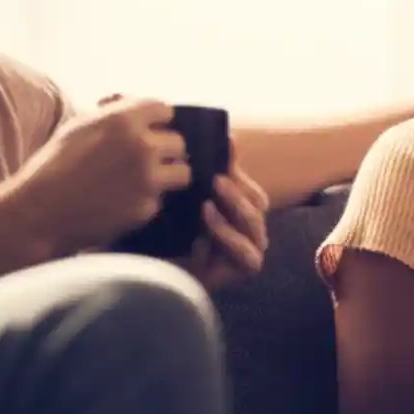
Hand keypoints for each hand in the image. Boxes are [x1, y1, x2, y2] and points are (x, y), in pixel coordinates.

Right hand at [7, 97, 191, 253]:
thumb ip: (110, 113)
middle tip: (149, 158)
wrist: (39, 213)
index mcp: (124, 120)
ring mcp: (148, 179)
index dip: (157, 120)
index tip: (152, 129)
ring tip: (147, 180)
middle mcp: (143, 146)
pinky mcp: (147, 208)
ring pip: (182, 171)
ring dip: (168, 174)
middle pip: (178, 141)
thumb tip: (126, 103)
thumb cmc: (52, 166)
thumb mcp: (78, 126)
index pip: (164, 109)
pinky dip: (148, 200)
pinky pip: (160, 199)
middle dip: (165, 149)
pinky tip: (126, 202)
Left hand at [176, 145, 269, 289]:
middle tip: (214, 180)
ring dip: (233, 211)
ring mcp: (250, 249)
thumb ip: (208, 172)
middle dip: (237, 191)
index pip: (250, 186)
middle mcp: (249, 228)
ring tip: (206, 204)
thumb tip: (228, 138)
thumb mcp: (187, 199)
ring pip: (254, 225)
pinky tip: (203, 232)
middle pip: (258, 203)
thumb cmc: (171, 236)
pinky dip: (227, 239)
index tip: (224, 151)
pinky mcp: (244, 269)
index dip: (238, 169)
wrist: (155, 275)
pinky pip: (247, 254)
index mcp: (238, 209)